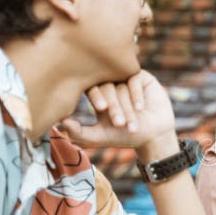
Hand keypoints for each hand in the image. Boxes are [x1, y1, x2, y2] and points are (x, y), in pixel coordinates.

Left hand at [61, 70, 176, 154]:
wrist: (153, 136)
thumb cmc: (126, 137)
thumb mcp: (101, 137)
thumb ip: (80, 133)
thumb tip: (61, 123)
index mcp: (98, 95)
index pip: (91, 87)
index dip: (96, 96)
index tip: (102, 110)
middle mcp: (111, 84)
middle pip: (107, 86)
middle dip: (114, 106)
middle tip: (119, 123)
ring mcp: (126, 79)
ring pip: (122, 85)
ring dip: (127, 106)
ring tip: (131, 124)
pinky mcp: (142, 77)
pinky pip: (135, 78)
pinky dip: (136, 94)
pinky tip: (140, 108)